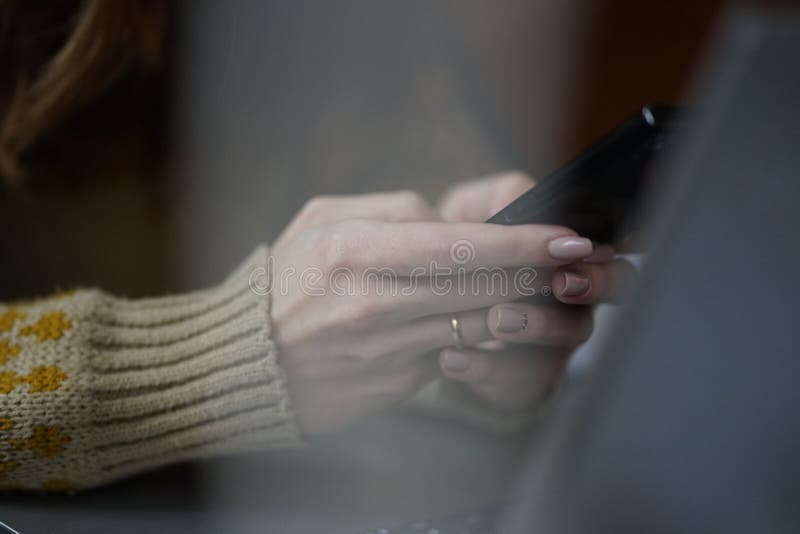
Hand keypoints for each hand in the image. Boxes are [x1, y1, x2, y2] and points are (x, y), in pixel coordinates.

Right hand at [270, 190, 598, 435]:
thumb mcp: (322, 221)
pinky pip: (455, 355)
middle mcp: (374, 305)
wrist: (246, 362)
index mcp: (354, 251)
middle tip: (573, 261)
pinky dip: (481, 337)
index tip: (565, 237)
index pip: (460, 246)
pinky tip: (490, 319)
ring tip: (544, 287)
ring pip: (478, 326)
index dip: (522, 243)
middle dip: (537, 273)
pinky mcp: (397, 385)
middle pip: (481, 287)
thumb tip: (450, 221)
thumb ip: (391, 210)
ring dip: (520, 305)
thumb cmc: (285, 281)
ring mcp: (388, 352)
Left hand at [436, 172, 635, 408]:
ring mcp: (551, 345)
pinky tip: (453, 357)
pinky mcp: (520, 380)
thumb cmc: (459, 245)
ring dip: (534, 328)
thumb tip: (524, 203)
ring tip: (494, 319)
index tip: (589, 252)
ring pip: (566, 343)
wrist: (420, 295)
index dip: (612, 258)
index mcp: (569, 258)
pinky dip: (484, 370)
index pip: (614, 259)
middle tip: (561, 282)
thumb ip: (504, 197)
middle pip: (608, 299)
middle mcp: (571, 302)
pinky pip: (517, 383)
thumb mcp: (476, 209)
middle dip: (590, 287)